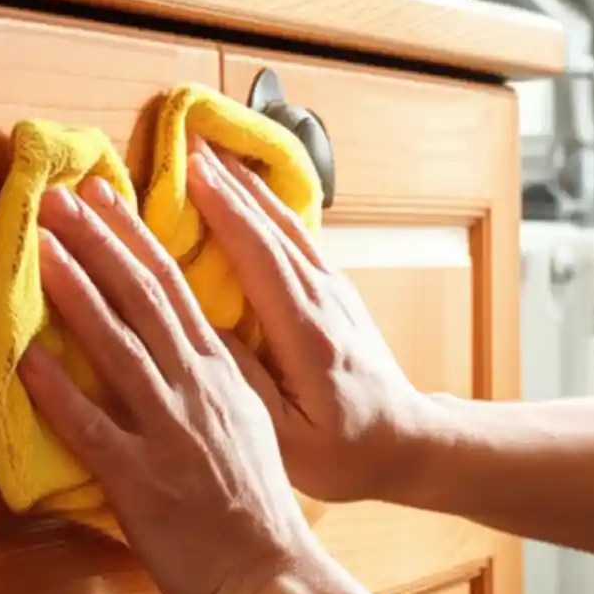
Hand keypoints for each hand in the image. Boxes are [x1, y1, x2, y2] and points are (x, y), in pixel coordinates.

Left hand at [18, 179, 315, 593]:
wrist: (267, 574)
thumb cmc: (254, 500)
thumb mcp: (248, 417)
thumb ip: (215, 370)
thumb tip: (183, 327)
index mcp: (220, 371)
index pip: (174, 286)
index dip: (134, 237)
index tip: (104, 196)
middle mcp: (198, 388)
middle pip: (145, 300)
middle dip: (99, 242)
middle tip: (62, 199)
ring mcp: (170, 432)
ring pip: (119, 347)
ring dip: (76, 294)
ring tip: (42, 251)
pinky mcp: (142, 480)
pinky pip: (91, 427)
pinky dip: (58, 391)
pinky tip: (25, 358)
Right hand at [185, 138, 445, 504]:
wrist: (407, 443)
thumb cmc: (343, 451)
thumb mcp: (288, 437)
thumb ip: (246, 382)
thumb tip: (200, 328)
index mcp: (306, 334)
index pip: (259, 257)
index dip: (224, 211)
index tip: (189, 173)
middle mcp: (323, 298)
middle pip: (271, 226)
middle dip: (228, 181)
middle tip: (186, 141)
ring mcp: (332, 289)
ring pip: (285, 222)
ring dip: (247, 183)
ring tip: (211, 150)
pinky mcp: (334, 289)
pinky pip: (294, 233)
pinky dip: (266, 203)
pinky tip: (247, 185)